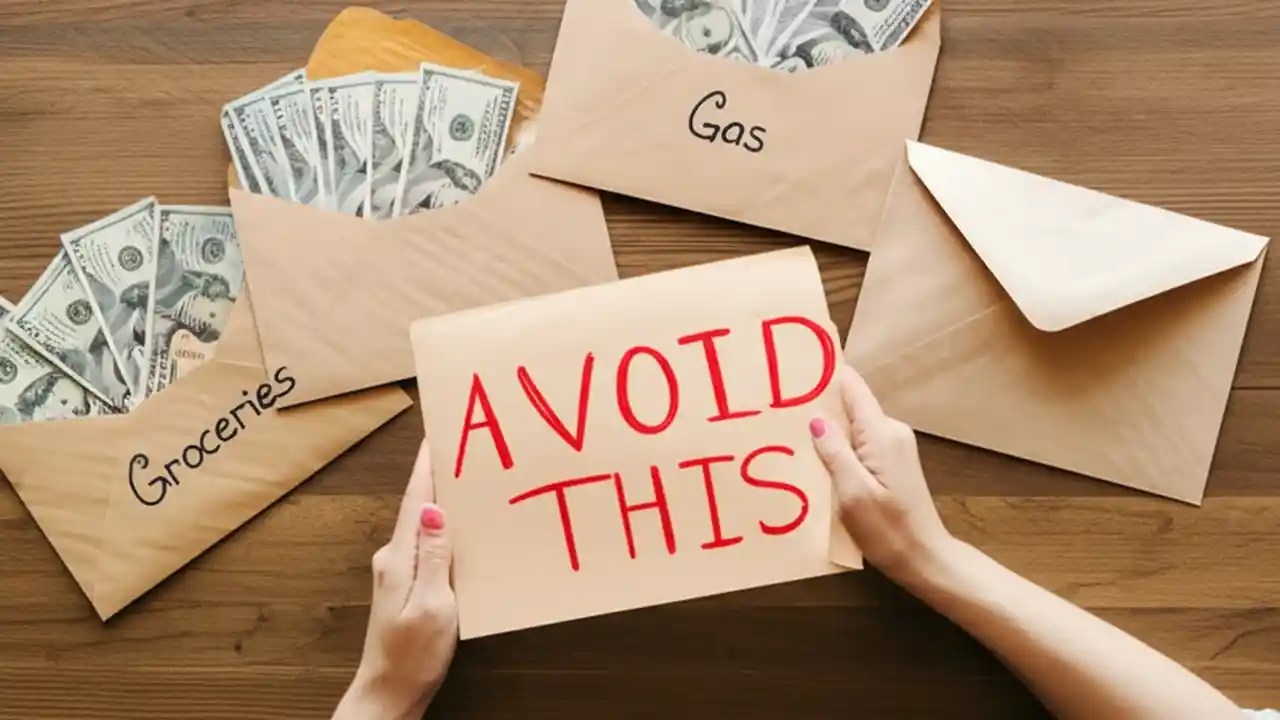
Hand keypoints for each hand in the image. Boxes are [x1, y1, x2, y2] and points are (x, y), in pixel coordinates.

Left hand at [334, 441, 457, 719]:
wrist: (389, 692)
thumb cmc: (413, 655)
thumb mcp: (433, 604)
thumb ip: (434, 555)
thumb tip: (434, 509)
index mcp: (399, 557)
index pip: (417, 499)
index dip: (427, 465)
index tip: (437, 433)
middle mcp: (393, 557)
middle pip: (419, 505)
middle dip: (438, 475)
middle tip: (460, 447)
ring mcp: (397, 571)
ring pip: (423, 524)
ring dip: (441, 501)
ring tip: (464, 479)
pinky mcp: (405, 585)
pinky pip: (426, 545)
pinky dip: (442, 528)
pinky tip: (458, 528)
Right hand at [810, 366, 955, 583]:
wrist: (924, 559)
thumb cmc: (889, 530)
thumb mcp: (854, 493)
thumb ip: (835, 452)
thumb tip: (815, 417)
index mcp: (882, 434)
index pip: (853, 387)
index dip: (825, 375)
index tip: (794, 371)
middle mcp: (891, 431)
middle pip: (851, 404)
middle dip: (819, 405)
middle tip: (781, 408)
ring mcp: (894, 446)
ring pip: (853, 425)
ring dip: (827, 429)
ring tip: (791, 433)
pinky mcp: (893, 461)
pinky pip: (860, 442)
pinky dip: (839, 447)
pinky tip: (817, 460)